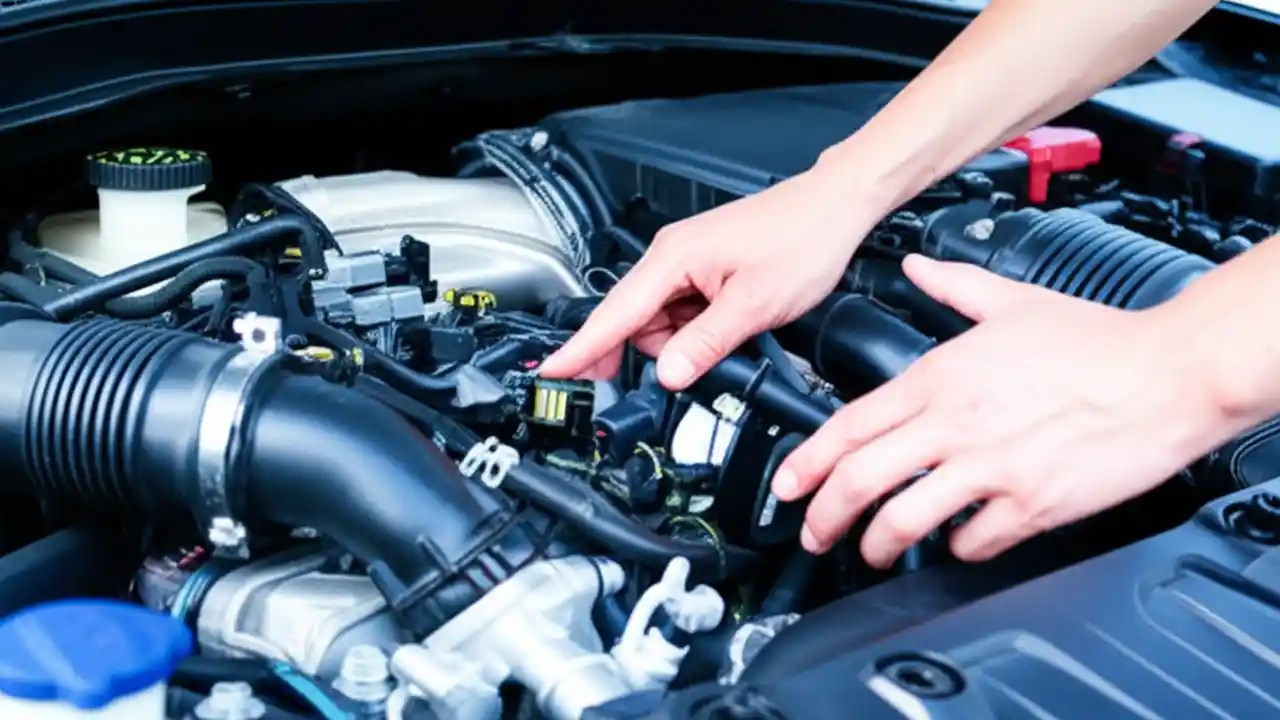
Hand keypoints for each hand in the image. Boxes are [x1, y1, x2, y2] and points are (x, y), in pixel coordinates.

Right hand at [538, 165, 877, 388]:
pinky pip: (685, 314)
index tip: (552, 373)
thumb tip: (669, 374)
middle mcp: (671, 257)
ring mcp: (688, 264)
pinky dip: (700, 332)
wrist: (837, 207)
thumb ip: (705, 344)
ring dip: (685, 345)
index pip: (614, 315)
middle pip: (635, 324)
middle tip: (670, 384)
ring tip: (732, 340)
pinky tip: (730, 331)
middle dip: (653, 356)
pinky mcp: (706, 272)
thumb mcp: (755, 305)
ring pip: (662, 324)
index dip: (581, 349)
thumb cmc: (802, 238)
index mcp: (672, 259)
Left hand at [772, 255, 1240, 566]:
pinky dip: (958, 549)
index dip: (807, 462)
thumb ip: (952, 286)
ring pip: (904, 519)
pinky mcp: (1030, 505)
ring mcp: (990, 469)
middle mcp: (955, 425)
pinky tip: (956, 543)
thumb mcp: (1011, 301)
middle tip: (814, 533)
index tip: (788, 486)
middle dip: (824, 516)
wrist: (1166, 373)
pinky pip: (974, 541)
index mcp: (940, 378)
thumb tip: (918, 268)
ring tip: (872, 551)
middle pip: (860, 480)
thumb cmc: (1096, 342)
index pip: (849, 426)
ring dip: (878, 544)